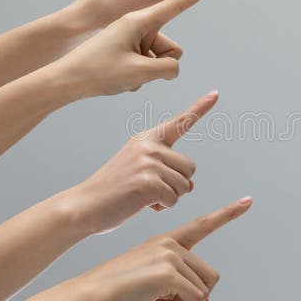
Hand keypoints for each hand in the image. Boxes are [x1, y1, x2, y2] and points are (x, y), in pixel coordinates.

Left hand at [52, 0, 219, 97]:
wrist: (65, 79)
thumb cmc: (98, 72)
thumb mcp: (138, 72)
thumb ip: (168, 67)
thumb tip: (175, 66)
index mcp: (140, 19)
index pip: (177, 3)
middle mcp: (137, 22)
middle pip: (170, 42)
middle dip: (164, 58)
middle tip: (140, 70)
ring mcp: (131, 35)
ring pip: (160, 52)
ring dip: (151, 69)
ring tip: (125, 76)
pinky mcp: (127, 46)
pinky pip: (148, 60)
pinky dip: (140, 73)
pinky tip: (120, 79)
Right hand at [67, 91, 218, 234]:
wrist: (83, 206)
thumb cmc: (114, 192)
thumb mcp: (141, 172)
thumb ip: (167, 171)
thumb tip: (191, 186)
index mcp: (147, 139)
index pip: (179, 123)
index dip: (200, 108)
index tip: (216, 93)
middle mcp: (149, 146)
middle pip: (190, 168)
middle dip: (177, 185)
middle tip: (150, 190)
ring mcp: (148, 162)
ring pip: (185, 186)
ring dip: (169, 198)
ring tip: (143, 197)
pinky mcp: (147, 182)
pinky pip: (173, 199)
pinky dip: (162, 207)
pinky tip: (142, 205)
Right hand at [78, 198, 251, 300]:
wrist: (91, 295)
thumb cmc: (117, 291)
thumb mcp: (153, 285)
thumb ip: (179, 286)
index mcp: (166, 241)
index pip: (202, 225)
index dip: (227, 213)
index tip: (248, 201)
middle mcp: (171, 243)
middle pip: (210, 275)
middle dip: (194, 298)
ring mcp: (171, 255)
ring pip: (204, 290)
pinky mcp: (169, 272)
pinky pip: (196, 300)